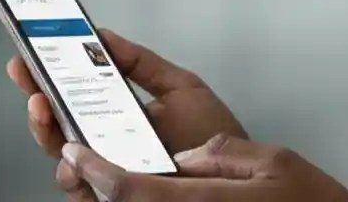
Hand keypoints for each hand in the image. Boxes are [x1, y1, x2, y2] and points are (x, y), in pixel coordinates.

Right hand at [6, 29, 247, 198]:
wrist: (238, 172)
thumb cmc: (212, 135)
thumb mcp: (180, 87)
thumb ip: (141, 63)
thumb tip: (103, 35)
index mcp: (118, 117)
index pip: (73, 96)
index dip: (47, 74)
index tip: (31, 49)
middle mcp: (107, 145)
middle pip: (57, 125)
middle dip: (36, 96)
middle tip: (27, 73)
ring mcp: (108, 171)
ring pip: (61, 157)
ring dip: (46, 130)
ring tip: (46, 106)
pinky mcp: (114, 195)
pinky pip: (82, 188)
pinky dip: (72, 169)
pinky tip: (73, 149)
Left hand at [57, 134, 347, 201]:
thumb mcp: (274, 162)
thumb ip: (222, 153)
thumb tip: (186, 155)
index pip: (130, 190)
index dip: (94, 170)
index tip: (74, 149)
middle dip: (91, 181)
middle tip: (73, 152)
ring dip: (110, 193)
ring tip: (94, 164)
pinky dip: (138, 198)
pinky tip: (132, 182)